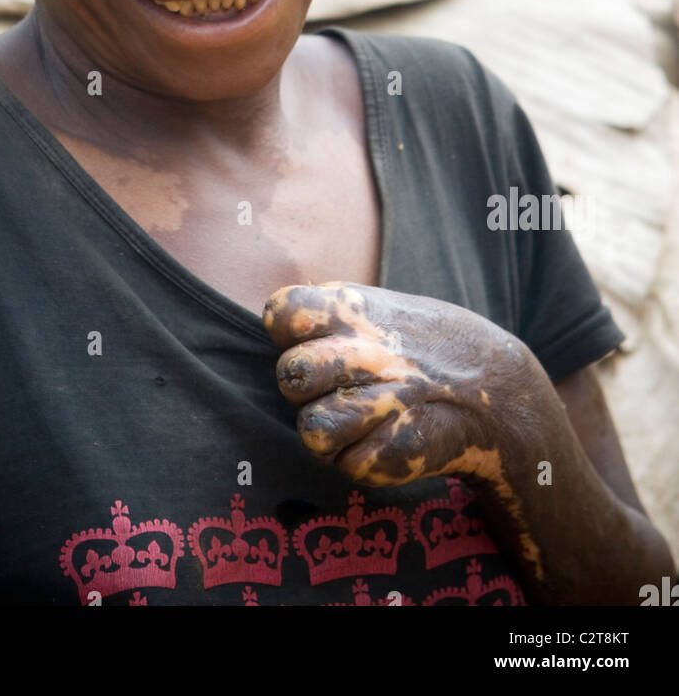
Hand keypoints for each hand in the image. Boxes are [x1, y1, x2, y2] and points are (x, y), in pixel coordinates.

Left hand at [263, 280, 533, 490]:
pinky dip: (362, 460)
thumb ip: (322, 315)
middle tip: (341, 386)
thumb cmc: (415, 348)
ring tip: (363, 417)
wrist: (498, 391)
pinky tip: (390, 439)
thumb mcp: (372, 309)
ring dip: (329, 431)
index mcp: (350, 308)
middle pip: (291, 375)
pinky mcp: (398, 452)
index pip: (282, 314)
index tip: (314, 337)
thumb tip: (274, 325)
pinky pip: (348, 466)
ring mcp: (385, 402)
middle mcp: (366, 351)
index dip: (289, 331)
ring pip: (312, 429)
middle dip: (306, 388)